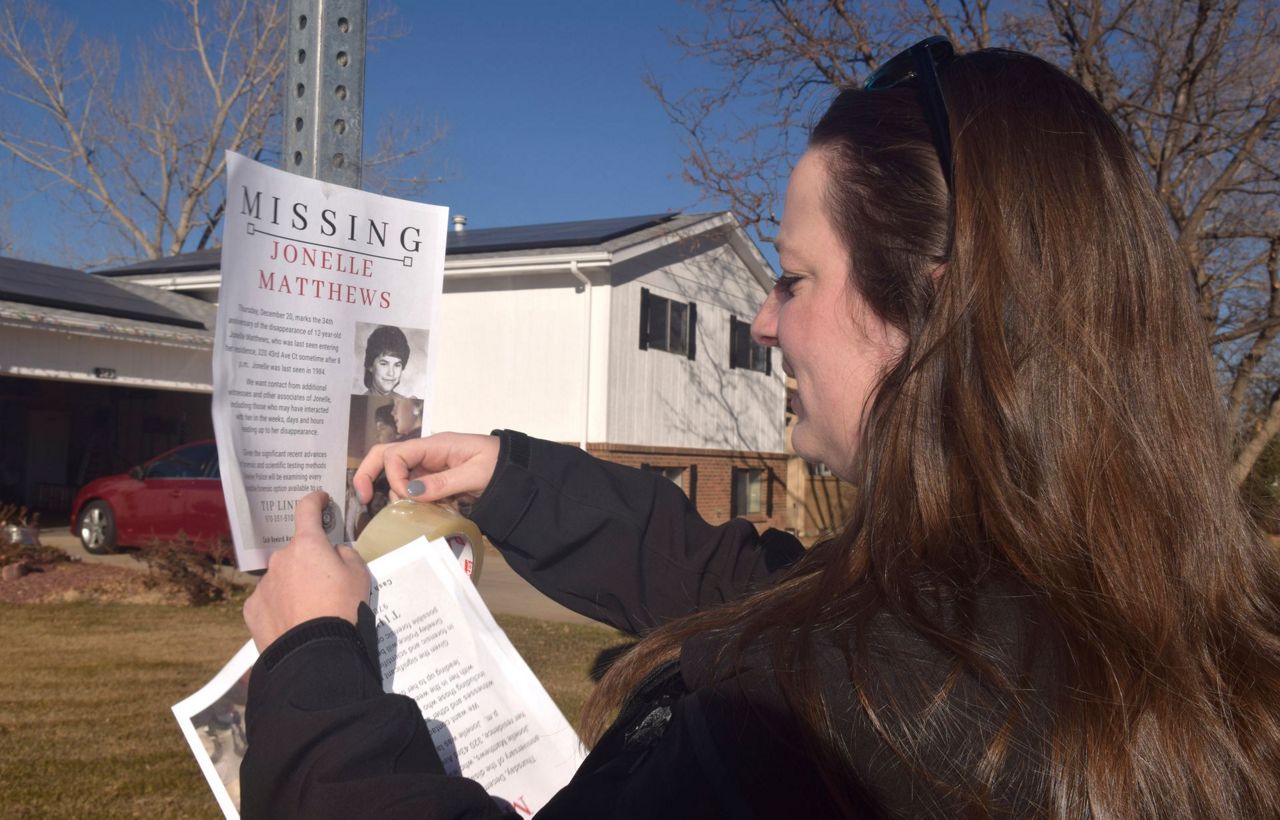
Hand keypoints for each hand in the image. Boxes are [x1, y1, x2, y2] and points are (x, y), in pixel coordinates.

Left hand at [244, 491, 371, 651]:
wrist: (315, 652)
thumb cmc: (342, 607)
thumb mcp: (359, 575)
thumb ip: (346, 555)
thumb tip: (334, 552)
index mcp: (307, 545)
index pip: (307, 510)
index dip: (314, 500)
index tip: (320, 498)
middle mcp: (280, 559)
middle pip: (296, 553)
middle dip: (309, 562)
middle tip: (326, 584)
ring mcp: (263, 584)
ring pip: (281, 577)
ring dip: (293, 585)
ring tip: (310, 610)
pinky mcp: (252, 608)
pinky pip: (268, 600)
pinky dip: (279, 605)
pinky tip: (292, 622)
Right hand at [353, 432, 498, 505]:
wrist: (517, 469)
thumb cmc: (500, 465)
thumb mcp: (474, 474)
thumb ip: (443, 483)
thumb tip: (410, 492)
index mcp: (434, 445)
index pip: (396, 454)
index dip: (393, 476)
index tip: (406, 497)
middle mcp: (426, 454)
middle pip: (385, 456)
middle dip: (368, 474)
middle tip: (363, 499)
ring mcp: (428, 467)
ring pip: (395, 475)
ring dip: (393, 493)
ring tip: (404, 512)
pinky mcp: (433, 481)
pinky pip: (411, 488)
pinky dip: (408, 500)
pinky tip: (415, 513)